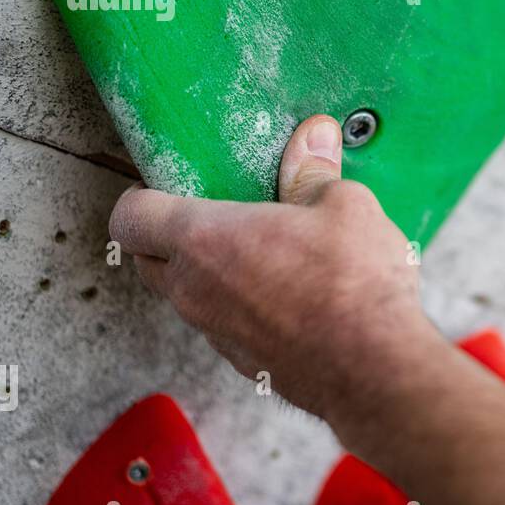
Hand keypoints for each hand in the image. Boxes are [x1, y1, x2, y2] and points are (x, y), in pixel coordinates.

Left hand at [109, 115, 438, 427]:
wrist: (375, 367)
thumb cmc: (352, 283)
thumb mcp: (343, 205)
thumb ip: (313, 172)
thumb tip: (313, 138)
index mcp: (204, 240)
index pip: (129, 218)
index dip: (140, 197)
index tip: (166, 185)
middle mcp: (194, 290)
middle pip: (145, 260)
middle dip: (163, 235)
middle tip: (210, 213)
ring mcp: (216, 332)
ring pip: (185, 295)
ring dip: (204, 273)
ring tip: (255, 252)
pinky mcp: (244, 361)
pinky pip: (221, 324)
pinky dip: (237, 305)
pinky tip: (284, 293)